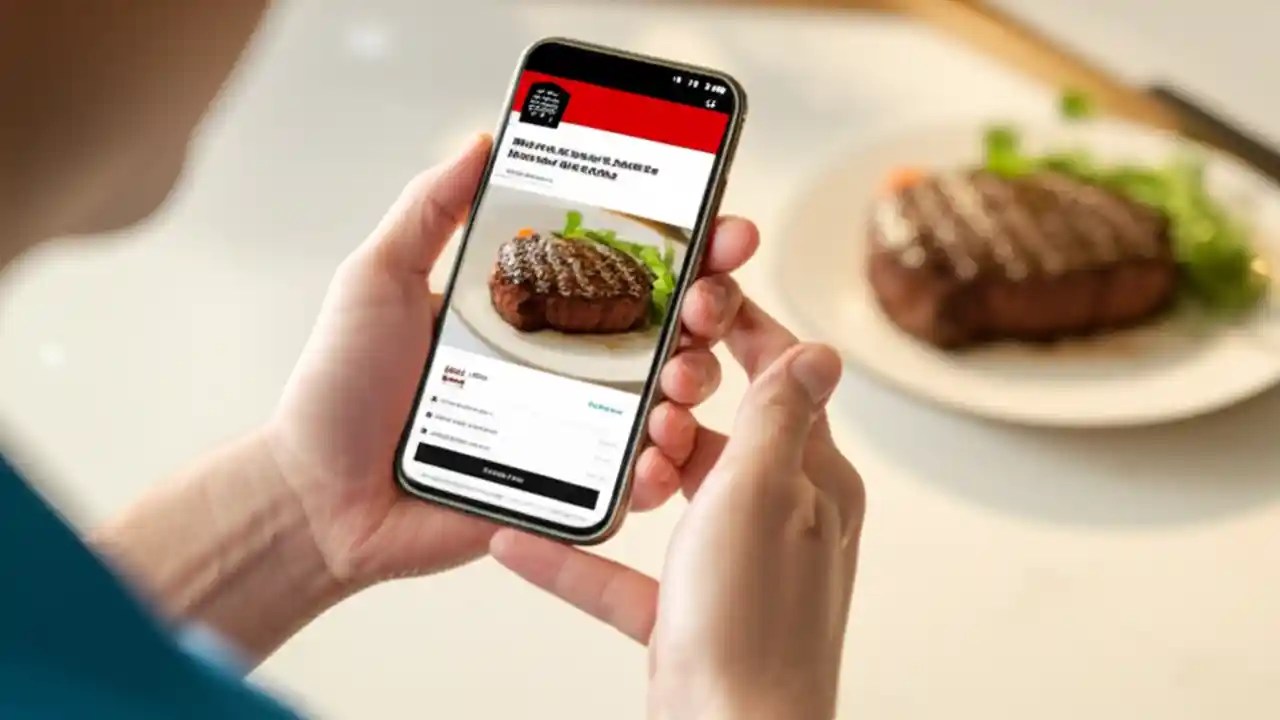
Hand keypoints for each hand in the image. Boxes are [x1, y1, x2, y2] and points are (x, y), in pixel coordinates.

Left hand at [265, 134, 758, 588]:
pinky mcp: (568, 491)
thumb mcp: (377, 280)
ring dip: (697, 383)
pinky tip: (657, 453)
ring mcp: (572, 429)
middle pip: (667, 330)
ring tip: (681, 382)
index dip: (684, 247)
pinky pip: (635, 478)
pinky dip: (662, 467)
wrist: (319, 496)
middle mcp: (564, 365)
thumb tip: (481, 140)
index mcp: (533, 311)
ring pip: (667, 401)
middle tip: (706, 303)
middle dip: (710, 308)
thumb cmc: (341, 388)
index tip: (722, 226)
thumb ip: (429, 211)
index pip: (623, 268)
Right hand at [491, 302, 864, 719]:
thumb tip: (821, 349)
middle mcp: (780, 519)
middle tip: (627, 369)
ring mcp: (733, 570)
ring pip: (673, 499)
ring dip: (625, 475)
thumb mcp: (762, 493)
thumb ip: (780, 417)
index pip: (783, 382)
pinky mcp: (688, 618)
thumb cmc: (754, 623)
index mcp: (814, 481)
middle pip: (722, 436)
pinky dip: (576, 560)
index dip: (745, 331)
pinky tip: (519, 542)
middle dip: (672, 401)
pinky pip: (624, 576)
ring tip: (576, 444)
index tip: (702, 292)